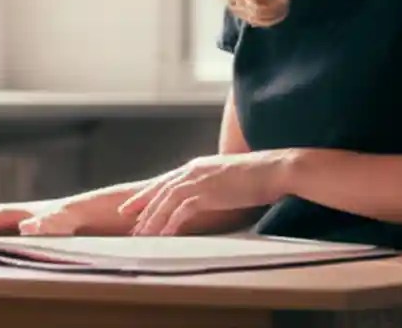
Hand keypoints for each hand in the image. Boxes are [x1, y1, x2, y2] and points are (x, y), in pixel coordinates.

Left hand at [117, 151, 295, 235]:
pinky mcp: (206, 192)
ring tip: (140, 235)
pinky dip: (169, 224)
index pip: (164, 181)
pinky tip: (162, 236)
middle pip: (158, 190)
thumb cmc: (257, 176)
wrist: (274, 169)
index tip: (131, 206)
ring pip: (164, 202)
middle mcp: (192, 171)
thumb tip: (205, 197)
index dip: (146, 194)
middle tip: (127, 223)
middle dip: (140, 207)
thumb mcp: (227, 178)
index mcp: (196, 166)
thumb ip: (211, 185)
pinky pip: (180, 211)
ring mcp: (198, 180)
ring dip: (151, 220)